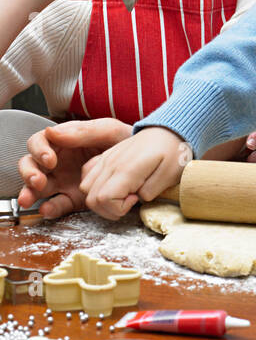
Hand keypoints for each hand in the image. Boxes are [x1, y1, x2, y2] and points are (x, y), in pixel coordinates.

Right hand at [18, 118, 132, 219]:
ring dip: (29, 192)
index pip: (38, 143)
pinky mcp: (71, 198)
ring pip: (36, 186)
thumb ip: (81, 132)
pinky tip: (47, 209)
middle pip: (30, 165)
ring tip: (29, 198)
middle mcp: (57, 161)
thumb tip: (51, 131)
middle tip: (38, 180)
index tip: (49, 159)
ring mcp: (62, 180)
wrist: (144, 159)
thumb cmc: (122, 139)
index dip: (38, 150)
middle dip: (28, 173)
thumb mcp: (106, 130)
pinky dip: (48, 209)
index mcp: (62, 142)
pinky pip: (55, 204)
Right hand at [79, 126, 187, 219]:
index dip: (118, 208)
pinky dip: (95, 187)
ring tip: (123, 195)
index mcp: (126, 168)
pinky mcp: (105, 157)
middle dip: (110, 209)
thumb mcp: (170, 174)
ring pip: (85, 188)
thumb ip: (151, 191)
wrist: (170, 130)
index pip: (103, 198)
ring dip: (101, 200)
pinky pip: (87, 176)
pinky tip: (114, 186)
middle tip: (130, 201)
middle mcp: (110, 163)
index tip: (136, 200)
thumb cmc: (174, 152)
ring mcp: (105, 159)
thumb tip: (136, 198)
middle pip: (92, 198)